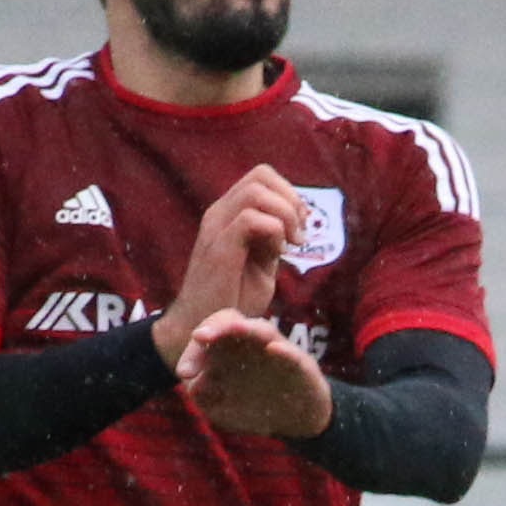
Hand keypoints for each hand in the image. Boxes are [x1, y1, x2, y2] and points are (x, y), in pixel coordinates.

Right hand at [151, 166, 300, 365]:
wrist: (204, 329)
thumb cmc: (233, 299)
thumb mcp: (262, 262)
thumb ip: (273, 237)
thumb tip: (295, 219)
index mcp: (228, 213)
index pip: (261, 177)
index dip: (288, 194)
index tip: (301, 226)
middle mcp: (219, 214)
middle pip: (261, 175)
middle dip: (290, 200)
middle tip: (299, 234)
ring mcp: (216, 228)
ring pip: (256, 191)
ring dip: (284, 214)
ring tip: (290, 244)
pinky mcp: (218, 248)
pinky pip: (250, 219)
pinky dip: (274, 232)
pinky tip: (278, 255)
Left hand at [175, 308, 333, 439]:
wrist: (297, 419)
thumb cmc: (256, 406)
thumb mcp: (224, 408)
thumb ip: (205, 398)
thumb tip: (193, 386)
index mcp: (230, 350)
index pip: (209, 336)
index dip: (193, 351)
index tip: (184, 373)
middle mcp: (252, 343)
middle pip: (231, 322)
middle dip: (215, 328)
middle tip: (199, 337)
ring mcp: (277, 351)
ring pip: (262, 330)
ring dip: (247, 328)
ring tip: (235, 326)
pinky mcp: (301, 365)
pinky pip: (292, 354)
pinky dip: (284, 350)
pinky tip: (273, 349)